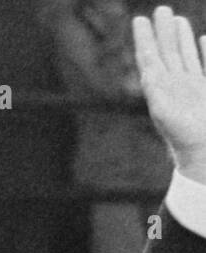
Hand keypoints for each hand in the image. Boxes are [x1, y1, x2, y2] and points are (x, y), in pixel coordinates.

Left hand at [134, 6, 205, 182]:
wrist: (204, 151)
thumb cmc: (184, 137)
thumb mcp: (166, 114)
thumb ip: (158, 94)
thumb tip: (149, 76)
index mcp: (161, 88)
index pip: (150, 58)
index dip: (145, 39)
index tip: (139, 19)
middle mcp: (174, 85)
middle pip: (165, 51)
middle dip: (161, 31)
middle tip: (159, 9)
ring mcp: (191, 86)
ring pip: (183, 55)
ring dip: (179, 37)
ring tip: (174, 18)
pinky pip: (205, 64)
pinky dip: (203, 50)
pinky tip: (202, 38)